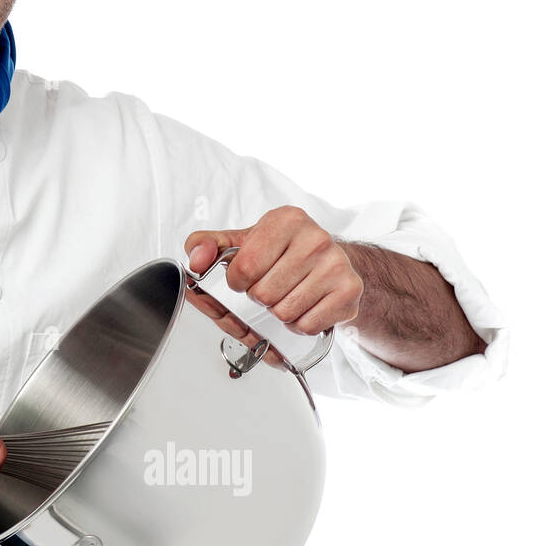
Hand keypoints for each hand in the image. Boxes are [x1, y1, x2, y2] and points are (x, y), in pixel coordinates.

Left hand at [184, 205, 363, 335]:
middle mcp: (316, 238)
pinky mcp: (349, 291)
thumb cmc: (280, 252)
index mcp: (286, 220)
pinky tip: (302, 307)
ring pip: (284, 312)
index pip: (244, 267)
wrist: (330, 260)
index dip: (238, 281)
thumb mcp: (240, 242)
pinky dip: (298, 324)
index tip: (246, 276)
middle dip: (258, 297)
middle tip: (269, 286)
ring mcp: (337, 265)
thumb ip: (205, 245)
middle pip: (263, 294)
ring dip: (277, 312)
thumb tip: (195, 261)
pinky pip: (306, 325)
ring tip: (285, 295)